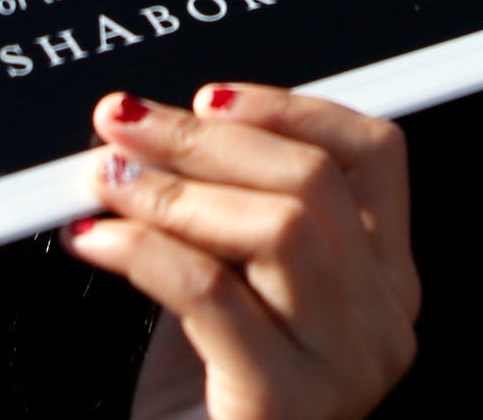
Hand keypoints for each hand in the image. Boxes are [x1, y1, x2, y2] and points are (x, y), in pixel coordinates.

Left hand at [67, 87, 416, 419]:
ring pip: (278, 228)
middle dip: (206, 140)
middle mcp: (384, 323)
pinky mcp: (285, 405)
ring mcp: (345, 369)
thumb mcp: (241, 295)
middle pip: (313, 184)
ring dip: (173, 189)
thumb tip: (159, 128)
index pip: (375, 154)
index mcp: (389, 282)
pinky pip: (212, 295)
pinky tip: (93, 241)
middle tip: (122, 122)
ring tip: (105, 178)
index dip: (290, 108)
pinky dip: (143, 252)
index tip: (207, 93)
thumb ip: (232, 220)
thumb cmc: (210, 403)